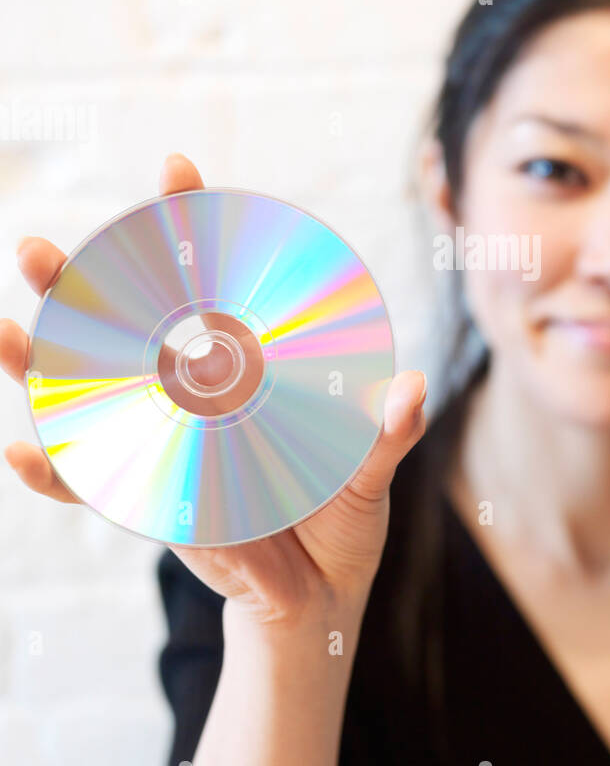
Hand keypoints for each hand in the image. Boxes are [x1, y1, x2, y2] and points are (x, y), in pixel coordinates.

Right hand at [1, 153, 427, 625]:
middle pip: (122, 327)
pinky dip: (53, 475)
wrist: (319, 594)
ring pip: (85, 399)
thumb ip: (389, 431)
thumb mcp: (368, 470)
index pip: (209, 283)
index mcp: (241, 370)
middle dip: (79, 283)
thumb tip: (413, 387)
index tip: (177, 171)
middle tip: (40, 248)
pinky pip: (90, 488)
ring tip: (6, 332)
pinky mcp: (149, 505)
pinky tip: (20, 454)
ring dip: (40, 367)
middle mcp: (190, 398)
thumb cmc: (338, 513)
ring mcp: (161, 447)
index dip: (187, 225)